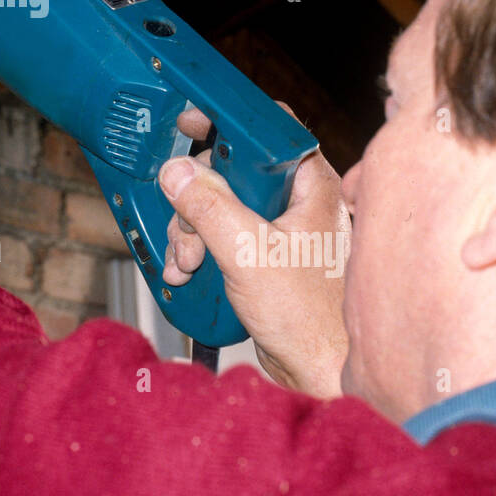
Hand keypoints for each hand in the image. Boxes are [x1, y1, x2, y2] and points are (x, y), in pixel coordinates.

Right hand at [158, 105, 348, 396]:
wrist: (319, 373)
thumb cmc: (311, 320)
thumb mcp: (249, 253)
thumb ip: (209, 206)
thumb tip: (176, 171)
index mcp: (309, 184)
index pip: (266, 128)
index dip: (225, 122)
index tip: (190, 123)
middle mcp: (296, 201)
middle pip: (229, 169)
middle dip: (196, 199)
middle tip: (189, 227)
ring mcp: (279, 228)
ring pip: (219, 203)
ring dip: (192, 230)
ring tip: (189, 263)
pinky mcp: (262, 254)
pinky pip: (220, 233)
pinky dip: (199, 248)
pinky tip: (188, 271)